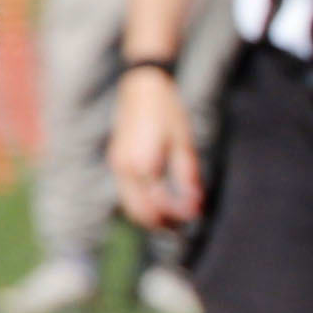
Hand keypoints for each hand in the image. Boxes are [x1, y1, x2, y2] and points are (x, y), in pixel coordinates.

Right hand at [109, 63, 200, 232]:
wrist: (142, 87)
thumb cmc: (167, 112)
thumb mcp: (184, 143)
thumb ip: (187, 176)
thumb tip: (195, 205)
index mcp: (143, 165)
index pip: (157, 206)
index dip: (176, 216)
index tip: (193, 216)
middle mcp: (125, 168)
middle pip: (139, 212)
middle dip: (160, 222)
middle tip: (182, 225)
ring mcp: (117, 165)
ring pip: (129, 205)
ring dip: (149, 215)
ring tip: (172, 215)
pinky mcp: (116, 161)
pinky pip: (126, 192)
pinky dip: (141, 202)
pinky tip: (159, 198)